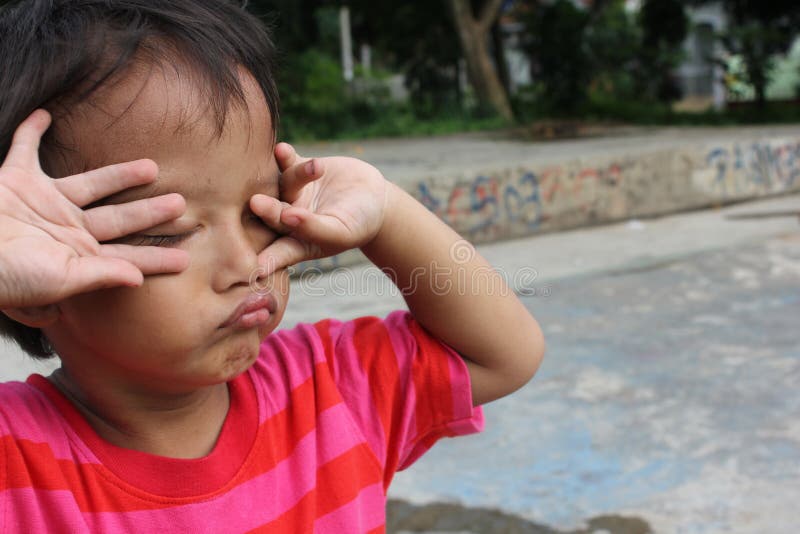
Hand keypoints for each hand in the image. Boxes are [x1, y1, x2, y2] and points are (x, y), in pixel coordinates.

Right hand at [0, 110, 188, 312]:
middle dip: (150, 212)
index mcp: (80, 254)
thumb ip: (99, 275)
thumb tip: (138, 279)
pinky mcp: (15, 181)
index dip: (156, 258)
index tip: (187, 260)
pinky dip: (32, 131)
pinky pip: (25, 149)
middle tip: (181, 203)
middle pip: (119, 217)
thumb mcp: (59, 279)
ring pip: (91, 182)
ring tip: (152, 166)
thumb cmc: (9, 276)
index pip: (128, 255)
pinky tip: (46, 115)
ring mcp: (43, 202)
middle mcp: (67, 226)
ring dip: (119, 174)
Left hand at [251, 142, 387, 270]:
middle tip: (257, 203)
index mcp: (297, 243)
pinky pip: (288, 161)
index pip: (279, 252)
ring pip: (285, 184)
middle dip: (268, 209)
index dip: (267, 257)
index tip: (255, 266)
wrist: (373, 198)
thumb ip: (314, 228)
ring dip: (297, 175)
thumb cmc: (359, 224)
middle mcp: (288, 218)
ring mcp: (292, 193)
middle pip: (274, 214)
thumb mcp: (340, 232)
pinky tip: (282, 149)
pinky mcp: (298, 169)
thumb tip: (288, 217)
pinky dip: (285, 155)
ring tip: (317, 167)